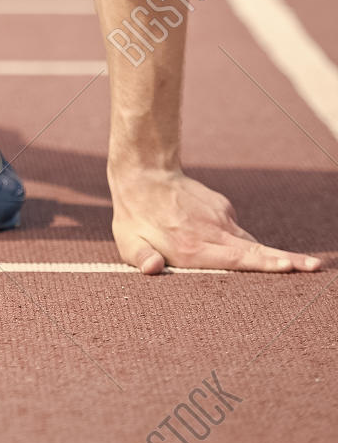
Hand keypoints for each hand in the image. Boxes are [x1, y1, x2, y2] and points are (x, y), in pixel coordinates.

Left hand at [110, 168, 321, 274]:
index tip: (286, 264)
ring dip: (270, 257)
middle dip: (287, 261)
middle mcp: (213, 232)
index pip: (234, 259)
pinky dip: (238, 243)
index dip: (262, 264)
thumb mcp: (128, 241)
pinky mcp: (224, 208)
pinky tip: (217, 243)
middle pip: (256, 251)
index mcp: (193, 246)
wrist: (145, 173)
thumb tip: (152, 269)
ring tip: (298, 266)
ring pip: (251, 243)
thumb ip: (141, 258)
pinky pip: (235, 232)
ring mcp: (222, 217)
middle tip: (315, 268)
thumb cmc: (134, 215)